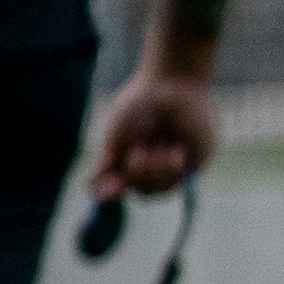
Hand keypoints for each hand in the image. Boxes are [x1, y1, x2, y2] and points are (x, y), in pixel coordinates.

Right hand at [86, 62, 215, 204]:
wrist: (170, 86)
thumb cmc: (139, 105)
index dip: (112, 192)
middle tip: (136, 155)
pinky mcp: (195, 163)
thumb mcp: (116, 138)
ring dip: (153, 171)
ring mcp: (175, 166)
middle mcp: (154, 164)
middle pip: (141, 191)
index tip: (102, 196)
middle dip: (136, 176)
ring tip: (156, 146)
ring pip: (158, 190)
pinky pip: (178, 182)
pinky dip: (172, 168)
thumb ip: (107, 165)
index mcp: (131, 157)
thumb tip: (88, 188)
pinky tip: (175, 149)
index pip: (121, 185)